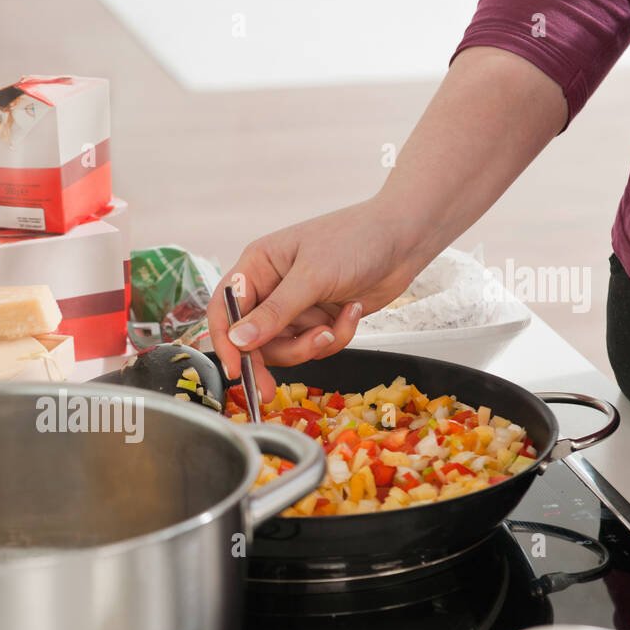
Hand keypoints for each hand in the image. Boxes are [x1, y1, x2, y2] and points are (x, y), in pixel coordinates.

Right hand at [207, 199, 423, 394]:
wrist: (404, 238)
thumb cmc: (355, 238)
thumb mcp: (311, 276)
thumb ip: (274, 313)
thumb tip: (238, 341)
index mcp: (257, 266)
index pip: (225, 309)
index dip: (225, 342)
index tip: (235, 370)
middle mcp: (271, 288)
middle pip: (253, 339)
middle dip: (268, 359)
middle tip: (269, 391)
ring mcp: (296, 306)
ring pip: (285, 348)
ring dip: (310, 346)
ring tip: (333, 327)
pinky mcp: (319, 319)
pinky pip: (314, 346)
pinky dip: (335, 337)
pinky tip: (351, 312)